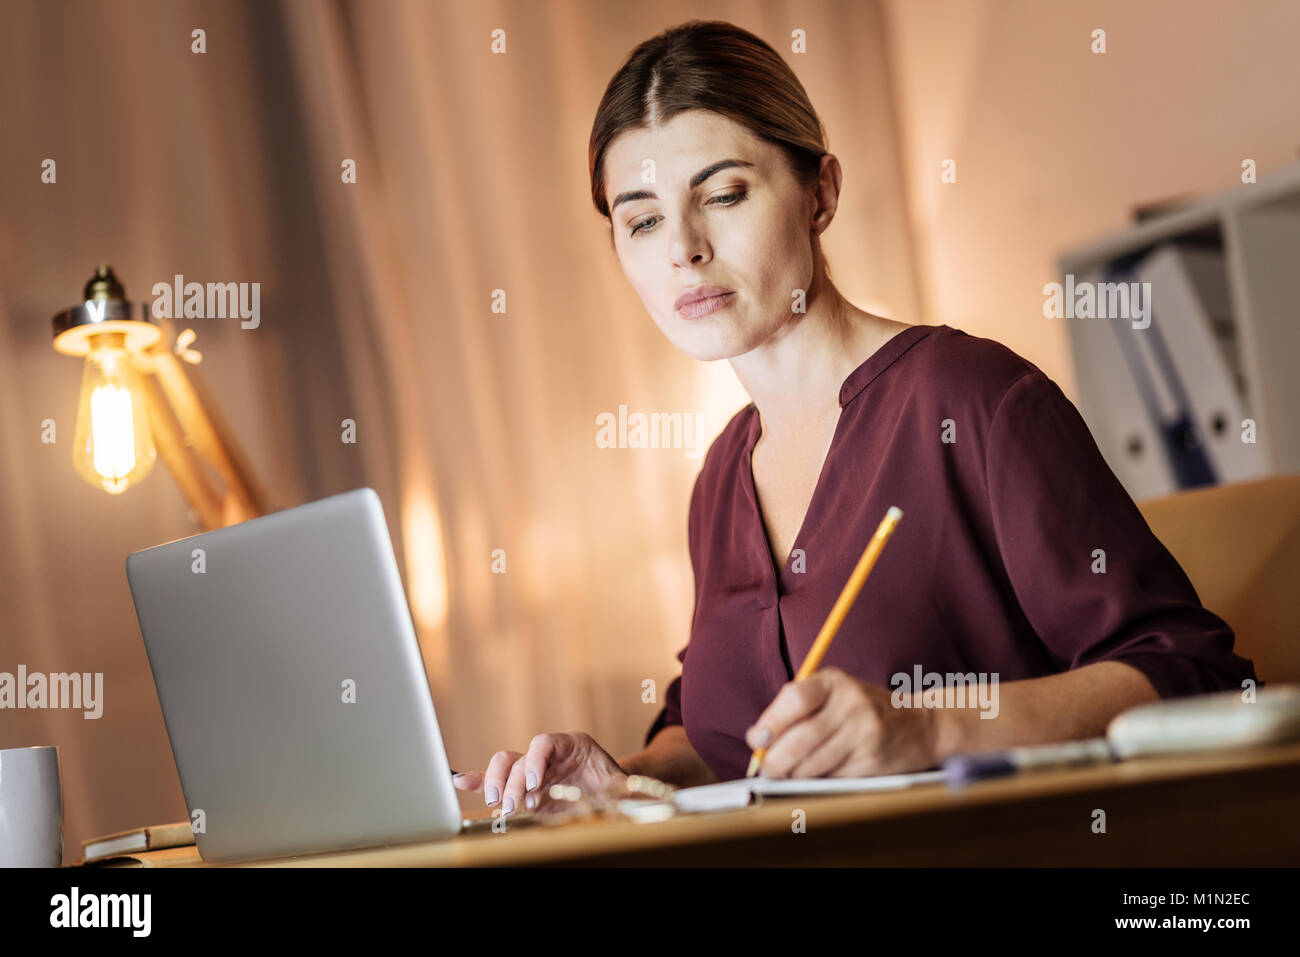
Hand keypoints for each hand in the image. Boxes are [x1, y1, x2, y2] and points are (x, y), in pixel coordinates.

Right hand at [452, 731, 628, 815]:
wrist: (613, 796)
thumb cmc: (618, 788)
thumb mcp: (624, 786)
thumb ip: (626, 789)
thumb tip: (638, 797)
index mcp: (572, 745)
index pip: (544, 742)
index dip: (536, 760)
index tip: (536, 785)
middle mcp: (548, 756)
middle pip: (517, 757)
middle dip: (510, 780)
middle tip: (511, 804)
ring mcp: (533, 771)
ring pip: (503, 767)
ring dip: (494, 784)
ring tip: (497, 805)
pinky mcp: (523, 790)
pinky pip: (496, 781)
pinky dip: (477, 781)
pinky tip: (460, 781)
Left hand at [744, 667, 937, 776]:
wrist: (921, 724)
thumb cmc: (864, 710)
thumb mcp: (835, 694)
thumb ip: (798, 710)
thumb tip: (760, 740)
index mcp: (834, 681)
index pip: (793, 699)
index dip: (770, 722)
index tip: (758, 739)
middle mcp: (852, 703)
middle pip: (799, 738)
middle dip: (775, 760)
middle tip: (768, 769)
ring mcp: (865, 732)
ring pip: (813, 763)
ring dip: (794, 774)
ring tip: (790, 774)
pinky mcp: (873, 760)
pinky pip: (833, 776)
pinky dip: (819, 781)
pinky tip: (820, 775)